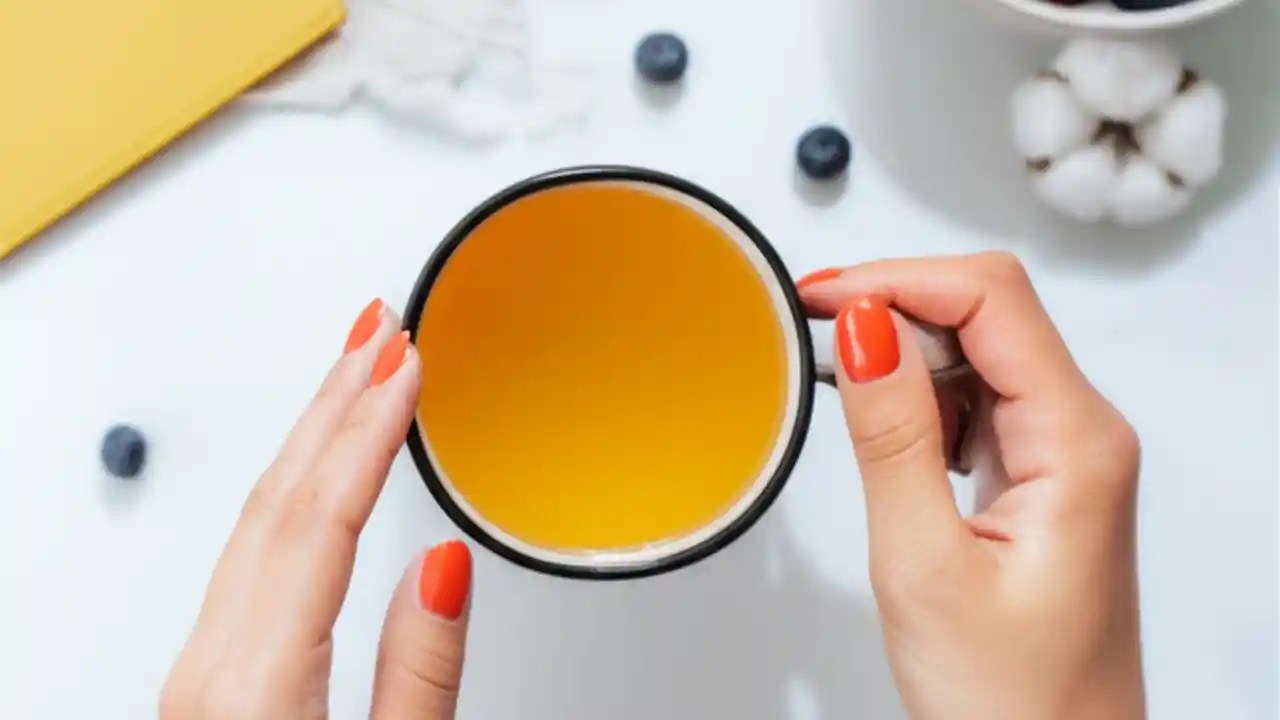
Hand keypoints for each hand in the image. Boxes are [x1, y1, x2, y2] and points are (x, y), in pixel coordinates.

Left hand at [161, 299, 472, 719]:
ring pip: (255, 516)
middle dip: (334, 400)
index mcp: (256, 687)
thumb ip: (420, 671)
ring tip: (358, 372)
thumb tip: (441, 568)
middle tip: (379, 330)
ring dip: (312, 433)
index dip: (369, 431)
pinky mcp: (210, 671)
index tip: (406, 366)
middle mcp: (213, 666)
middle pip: (277, 498)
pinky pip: (248, 548)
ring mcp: (202, 665)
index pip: (321, 520)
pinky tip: (320, 461)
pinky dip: (291, 485)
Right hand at [798, 253, 1143, 718]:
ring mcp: (1065, 455)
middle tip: (814, 330)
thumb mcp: (924, 564)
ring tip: (839, 380)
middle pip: (989, 311)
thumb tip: (865, 328)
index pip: (992, 298)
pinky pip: (978, 400)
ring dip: (905, 350)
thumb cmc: (1011, 700)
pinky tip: (882, 420)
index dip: (898, 278)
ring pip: (981, 351)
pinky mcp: (1038, 477)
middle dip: (896, 304)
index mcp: (1077, 443)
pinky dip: (920, 394)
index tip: (821, 297)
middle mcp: (1083, 435)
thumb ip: (893, 437)